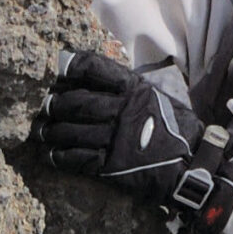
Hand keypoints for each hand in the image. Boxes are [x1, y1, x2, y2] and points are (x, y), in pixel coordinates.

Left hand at [36, 49, 204, 201]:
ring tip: (40, 130)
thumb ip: (129, 87)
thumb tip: (98, 79)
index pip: (94, 69)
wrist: (192, 163)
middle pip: (77, 102)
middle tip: (44, 106)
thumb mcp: (157, 96)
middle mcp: (122, 110)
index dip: (72, 68)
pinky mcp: (112, 165)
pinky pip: (77, 159)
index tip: (58, 69)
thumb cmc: (177, 127)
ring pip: (72, 131)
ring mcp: (116, 138)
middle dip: (55, 104)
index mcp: (134, 89)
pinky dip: (60, 156)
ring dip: (51, 131)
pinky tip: (51, 154)